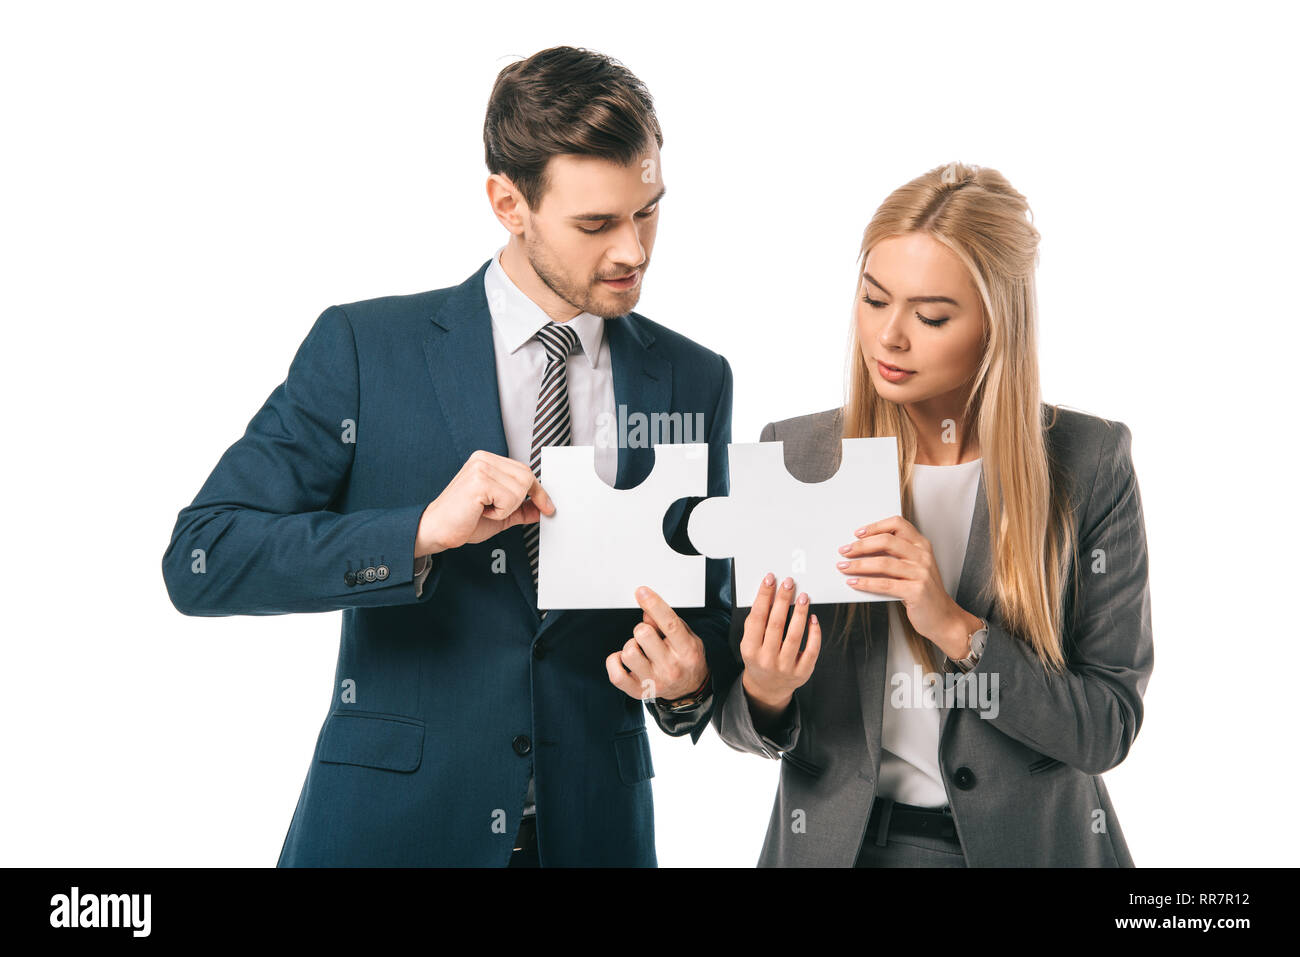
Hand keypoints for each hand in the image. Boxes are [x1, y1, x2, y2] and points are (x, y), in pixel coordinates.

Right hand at [415, 450, 554, 555]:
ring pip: (520, 489)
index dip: (538, 491)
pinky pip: (509, 499)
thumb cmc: (463, 521)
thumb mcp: (500, 515)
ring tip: (485, 510)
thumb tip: (541, 508)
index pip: (524, 471)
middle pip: (526, 478)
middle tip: (496, 511)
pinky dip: (500, 512)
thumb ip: (521, 509)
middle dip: (519, 502)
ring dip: (507, 508)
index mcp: (486, 461)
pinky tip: (481, 511)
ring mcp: (480, 467)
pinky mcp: (479, 481)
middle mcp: (483, 459)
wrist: (436, 531)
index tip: (547, 506)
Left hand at [605, 586, 708, 702]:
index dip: (654, 604)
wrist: (689, 691)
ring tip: (640, 649)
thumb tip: (647, 612)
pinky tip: (623, 659)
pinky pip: (616, 675)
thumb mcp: (687, 637)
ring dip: (631, 645)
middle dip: (642, 629)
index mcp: (686, 650)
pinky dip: (614, 662)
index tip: (642, 592)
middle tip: (648, 635)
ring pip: (628, 653)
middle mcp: (671, 667)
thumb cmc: (686, 660)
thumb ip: (668, 623)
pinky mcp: (639, 691)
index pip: (670, 623)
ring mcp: (654, 681)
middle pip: (643, 634)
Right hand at [738, 573, 820, 723]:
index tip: (770, 579)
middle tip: (789, 583)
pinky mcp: (802, 672)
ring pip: (795, 635)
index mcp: (750, 649)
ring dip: (799, 613)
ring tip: (803, 596)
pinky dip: (814, 632)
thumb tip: (768, 594)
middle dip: (782, 600)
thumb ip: (756, 622)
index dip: (764, 596)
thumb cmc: (759, 658)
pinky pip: (811, 649)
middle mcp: (767, 659)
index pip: (757, 618)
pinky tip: (813, 618)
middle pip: (776, 624)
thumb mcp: (750, 643)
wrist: (768, 688)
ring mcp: (785, 667)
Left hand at [837, 514, 977, 659]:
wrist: (944, 618)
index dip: (875, 526)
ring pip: (883, 563)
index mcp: (922, 546)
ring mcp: (921, 573)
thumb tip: (862, 550)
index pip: (897, 524)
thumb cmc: (924, 592)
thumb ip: (896, 556)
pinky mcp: (916, 591)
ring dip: (858, 565)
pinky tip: (853, 583)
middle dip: (861, 545)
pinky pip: (884, 584)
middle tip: (844, 551)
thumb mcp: (914, 568)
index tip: (857, 533)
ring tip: (844, 567)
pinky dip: (865, 583)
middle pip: (886, 541)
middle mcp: (923, 556)